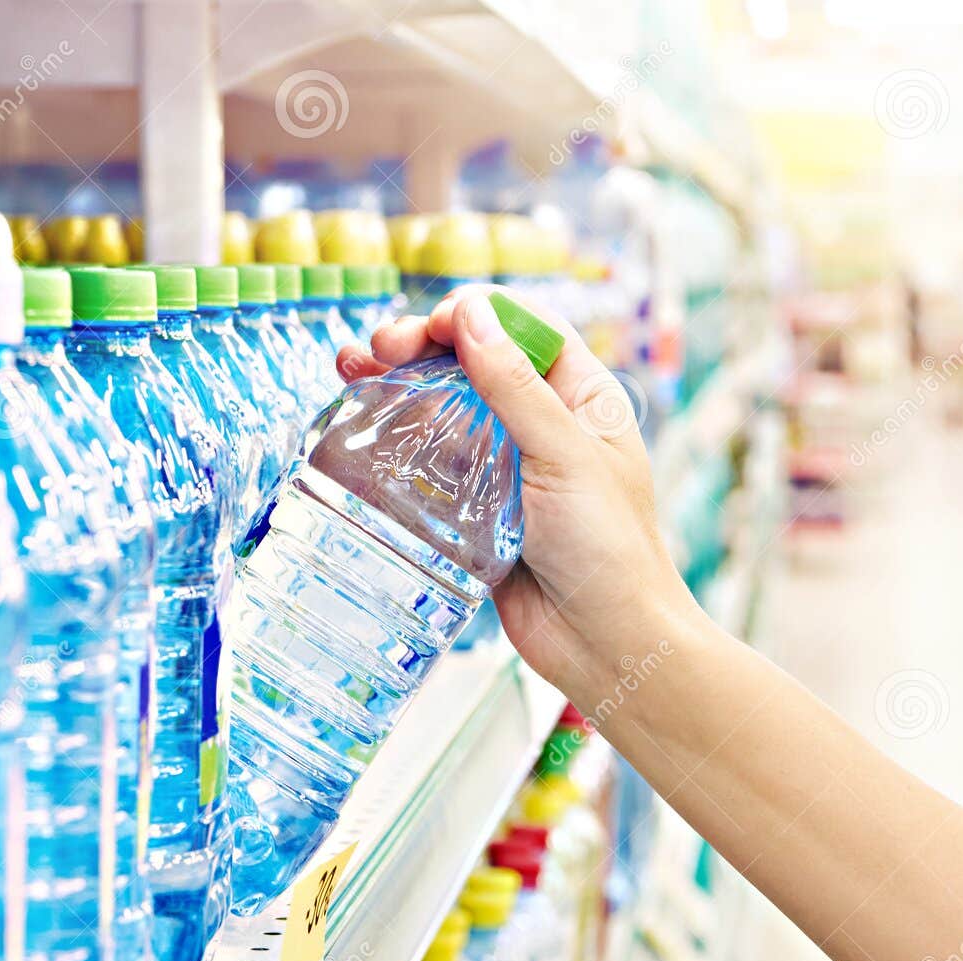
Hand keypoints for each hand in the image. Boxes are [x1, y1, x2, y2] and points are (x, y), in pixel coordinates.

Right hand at [335, 285, 703, 705]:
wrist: (607, 645)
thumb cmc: (609, 549)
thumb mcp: (564, 455)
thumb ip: (513, 387)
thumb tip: (471, 314)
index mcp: (583, 398)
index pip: (525, 329)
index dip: (475, 315)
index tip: (431, 326)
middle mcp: (545, 425)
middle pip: (476, 363)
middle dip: (422, 346)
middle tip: (376, 349)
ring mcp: (509, 468)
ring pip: (447, 411)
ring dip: (400, 386)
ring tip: (352, 371)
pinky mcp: (479, 512)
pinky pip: (434, 466)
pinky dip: (400, 442)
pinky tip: (366, 428)